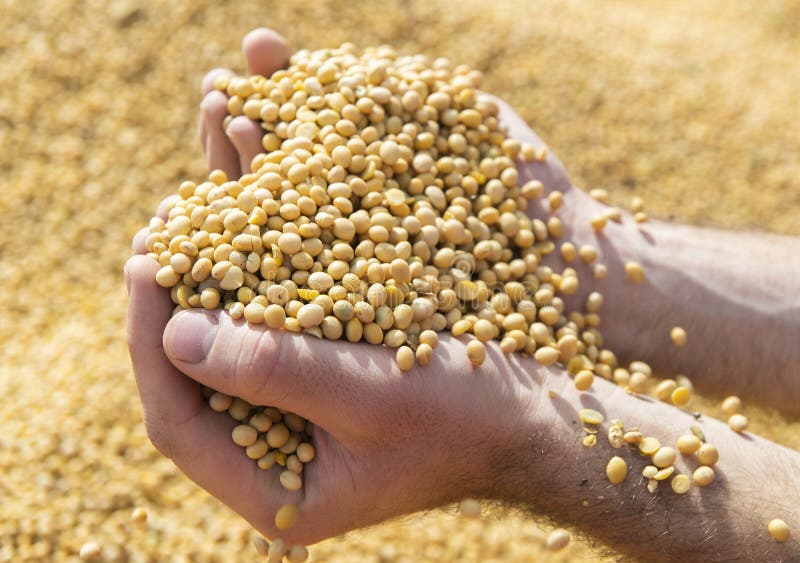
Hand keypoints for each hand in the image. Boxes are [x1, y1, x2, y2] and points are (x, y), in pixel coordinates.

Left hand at [125, 253, 547, 543]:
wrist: (534, 413)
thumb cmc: (467, 416)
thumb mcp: (372, 396)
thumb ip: (276, 371)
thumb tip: (175, 332)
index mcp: (276, 492)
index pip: (176, 423)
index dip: (148, 343)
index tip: (143, 263)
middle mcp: (272, 456)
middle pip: (186, 381)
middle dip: (165, 305)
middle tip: (156, 231)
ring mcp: (292, 417)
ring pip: (220, 347)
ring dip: (202, 281)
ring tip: (187, 212)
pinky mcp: (317, 377)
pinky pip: (263, 326)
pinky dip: (250, 276)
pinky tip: (243, 222)